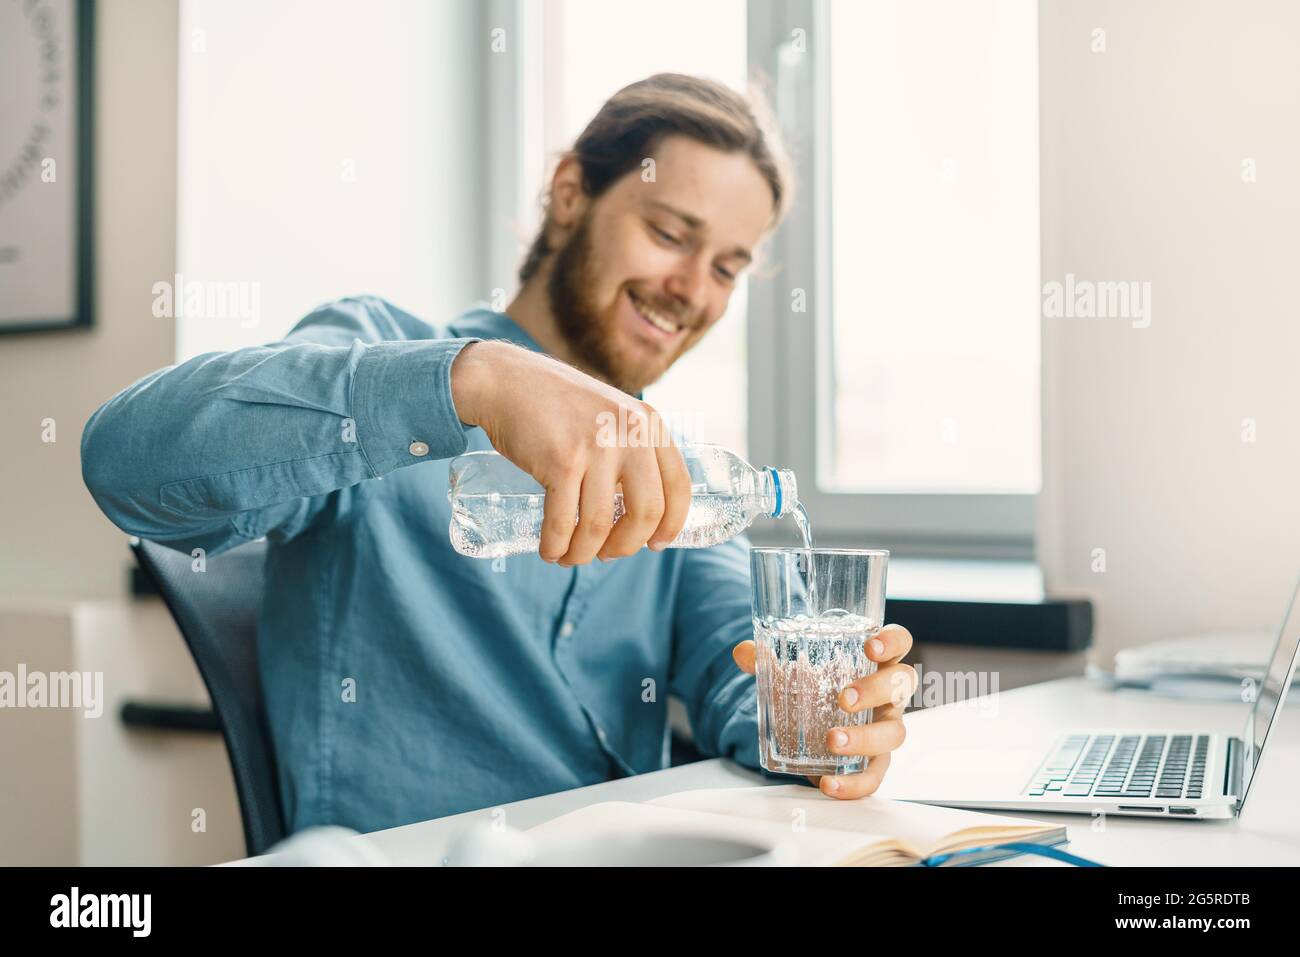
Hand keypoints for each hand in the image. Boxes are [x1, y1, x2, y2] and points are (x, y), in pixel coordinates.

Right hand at [451, 340, 689, 564]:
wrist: (507, 381)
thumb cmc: (558, 407)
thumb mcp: (611, 416)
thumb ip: (630, 452)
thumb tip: (639, 514)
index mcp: (649, 424)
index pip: (678, 487)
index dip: (671, 525)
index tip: (655, 545)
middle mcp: (630, 434)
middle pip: (645, 513)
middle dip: (625, 546)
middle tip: (606, 554)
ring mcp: (597, 447)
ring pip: (600, 525)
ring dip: (583, 553)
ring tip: (569, 556)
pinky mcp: (562, 461)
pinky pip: (563, 522)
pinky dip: (556, 545)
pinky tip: (550, 551)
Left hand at [732, 623, 915, 798]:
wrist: (811, 732)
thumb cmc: (813, 691)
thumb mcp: (790, 673)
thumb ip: (767, 660)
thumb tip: (742, 652)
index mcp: (874, 664)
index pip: (899, 643)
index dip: (892, 641)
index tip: (870, 646)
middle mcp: (888, 696)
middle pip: (902, 685)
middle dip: (876, 690)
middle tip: (844, 698)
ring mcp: (885, 730)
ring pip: (894, 733)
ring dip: (864, 738)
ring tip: (831, 740)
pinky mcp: (874, 765)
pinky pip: (874, 777)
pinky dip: (854, 784)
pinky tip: (829, 784)